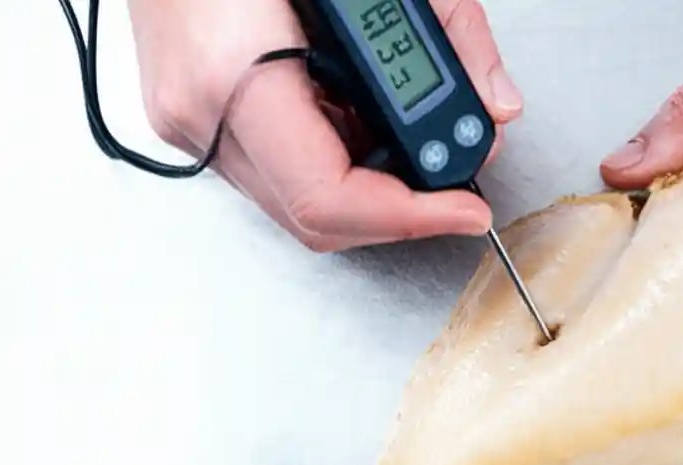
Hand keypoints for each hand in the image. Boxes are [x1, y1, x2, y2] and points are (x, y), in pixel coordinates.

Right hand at [128, 0, 522, 250]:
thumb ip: (452, 28)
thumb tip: (495, 103)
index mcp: (233, 73)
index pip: (329, 198)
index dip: (410, 216)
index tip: (466, 210)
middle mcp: (198, 112)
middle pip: (319, 217)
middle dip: (401, 207)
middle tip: (457, 177)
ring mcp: (187, 121)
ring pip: (298, 203)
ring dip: (371, 185)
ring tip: (415, 136)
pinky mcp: (191, 118)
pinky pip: (276, 171)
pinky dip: (335, 160)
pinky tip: (362, 118)